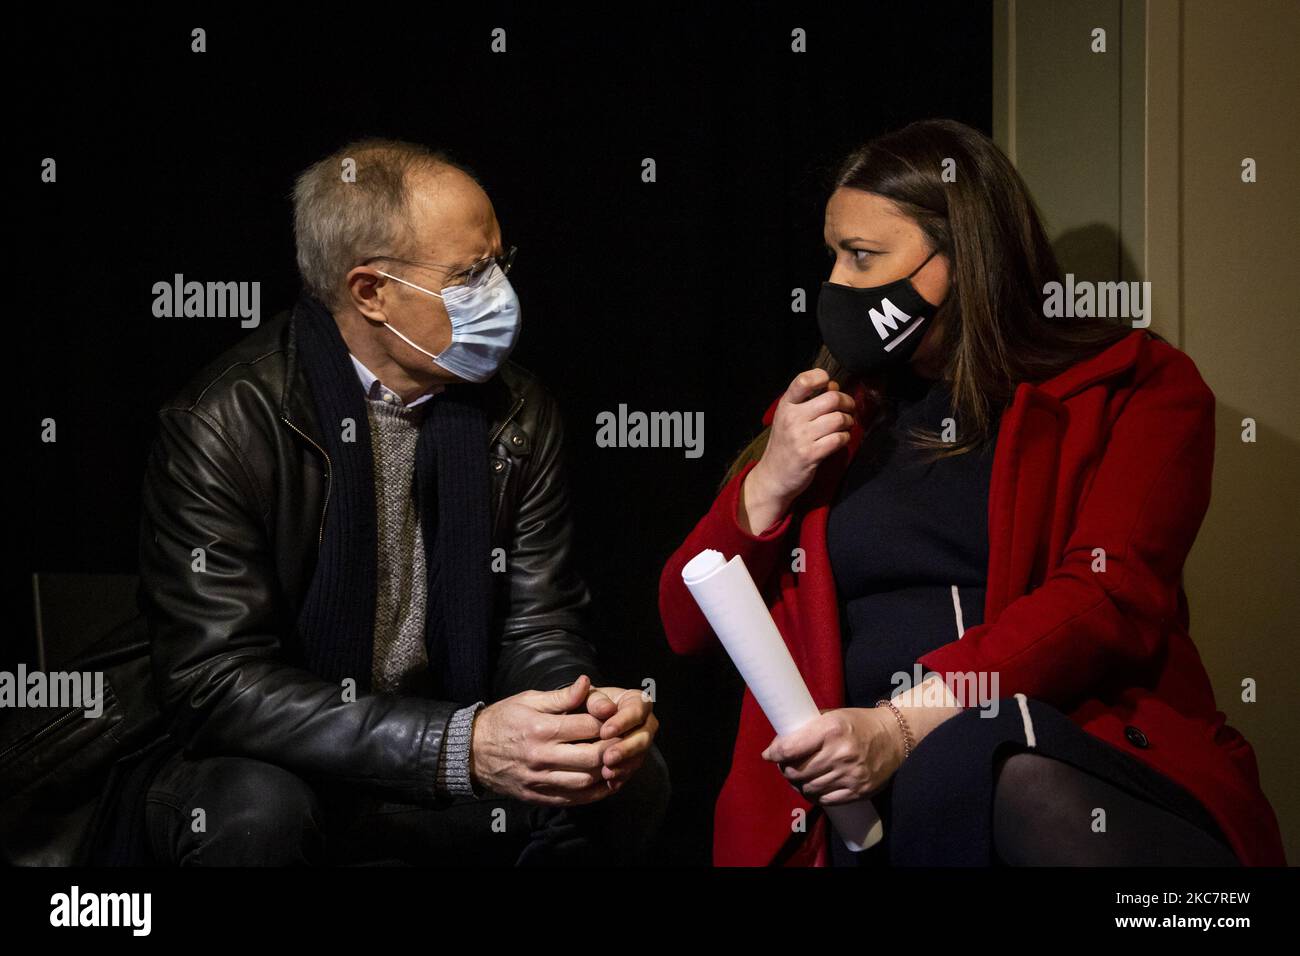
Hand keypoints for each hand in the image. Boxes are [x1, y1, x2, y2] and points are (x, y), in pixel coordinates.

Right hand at [470, 675, 616, 805]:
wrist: (471, 751)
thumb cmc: (503, 720)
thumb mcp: (529, 699)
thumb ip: (561, 696)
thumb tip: (587, 683)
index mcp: (541, 728)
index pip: (587, 726)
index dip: (609, 722)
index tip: (618, 718)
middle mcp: (542, 756)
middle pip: (592, 756)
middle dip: (614, 748)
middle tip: (625, 741)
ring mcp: (540, 779)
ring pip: (586, 780)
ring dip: (608, 772)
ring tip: (619, 760)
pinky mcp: (538, 796)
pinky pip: (573, 798)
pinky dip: (595, 793)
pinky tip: (606, 782)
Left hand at [581, 683, 658, 790]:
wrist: (579, 722)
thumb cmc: (583, 704)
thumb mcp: (584, 698)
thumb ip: (594, 700)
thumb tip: (606, 708)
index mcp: (636, 701)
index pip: (636, 710)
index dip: (623, 722)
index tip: (604, 732)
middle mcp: (644, 722)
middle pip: (644, 737)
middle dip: (626, 749)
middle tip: (608, 757)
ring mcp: (640, 743)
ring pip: (639, 757)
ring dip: (624, 766)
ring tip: (606, 773)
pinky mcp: (633, 759)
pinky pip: (631, 770)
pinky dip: (620, 777)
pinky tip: (608, 782)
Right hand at [740, 369, 856, 532]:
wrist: (773, 476)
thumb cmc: (785, 444)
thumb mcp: (789, 417)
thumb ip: (808, 400)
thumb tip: (834, 385)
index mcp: (786, 405)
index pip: (803, 381)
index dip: (821, 377)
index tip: (828, 384)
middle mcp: (792, 418)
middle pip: (832, 398)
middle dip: (847, 403)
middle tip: (848, 409)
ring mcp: (801, 437)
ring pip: (839, 419)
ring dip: (848, 422)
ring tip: (845, 426)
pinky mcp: (810, 455)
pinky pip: (839, 439)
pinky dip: (845, 438)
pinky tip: (840, 440)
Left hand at [760, 706, 904, 804]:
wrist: (894, 736)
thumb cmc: (858, 723)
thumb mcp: (833, 715)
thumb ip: (808, 728)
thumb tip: (779, 744)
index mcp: (831, 729)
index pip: (790, 748)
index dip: (774, 753)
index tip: (769, 754)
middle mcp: (840, 753)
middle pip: (796, 771)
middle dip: (785, 769)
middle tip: (784, 766)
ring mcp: (850, 774)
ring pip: (809, 788)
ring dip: (799, 784)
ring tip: (799, 777)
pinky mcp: (858, 790)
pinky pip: (825, 800)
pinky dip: (815, 795)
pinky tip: (813, 787)